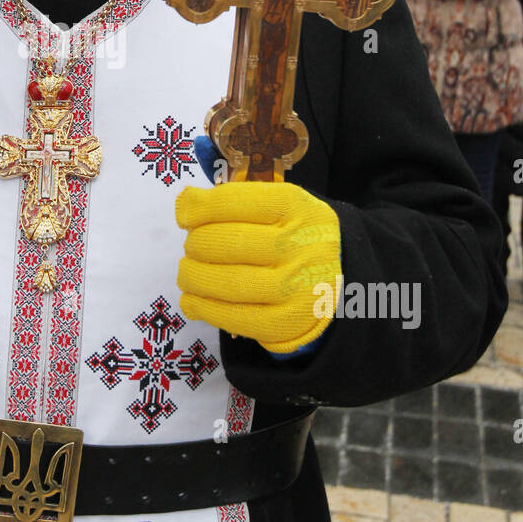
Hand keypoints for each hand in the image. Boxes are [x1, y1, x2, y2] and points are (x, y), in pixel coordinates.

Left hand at [175, 180, 340, 352]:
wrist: (338, 276)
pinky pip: (235, 318)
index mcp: (296, 206)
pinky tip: (192, 301)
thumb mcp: (278, 205)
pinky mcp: (288, 322)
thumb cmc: (293, 235)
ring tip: (187, 273)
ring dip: (194, 278)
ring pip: (228, 283)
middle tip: (191, 248)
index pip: (234, 202)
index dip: (199, 208)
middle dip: (197, 245)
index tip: (184, 215)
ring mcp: (297, 286)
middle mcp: (300, 244)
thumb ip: (234, 199)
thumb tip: (185, 203)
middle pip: (228, 243)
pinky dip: (204, 308)